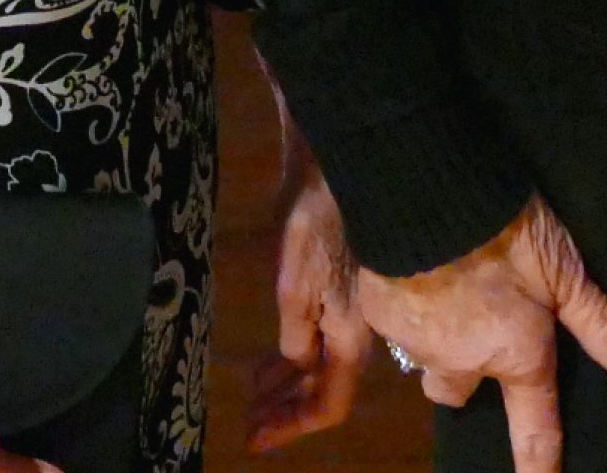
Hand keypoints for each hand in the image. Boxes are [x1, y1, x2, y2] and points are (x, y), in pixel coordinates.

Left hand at [248, 161, 371, 448]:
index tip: (253, 440)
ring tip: (254, 393)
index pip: (329, 405)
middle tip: (250, 423)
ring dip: (289, 383)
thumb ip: (297, 338)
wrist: (338, 165)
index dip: (292, 427)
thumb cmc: (314, 227)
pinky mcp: (337, 284)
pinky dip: (292, 354)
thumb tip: (298, 369)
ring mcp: (348, 308)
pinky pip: (317, 337)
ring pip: (321, 363)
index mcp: (351, 338)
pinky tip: (272, 356)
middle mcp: (356, 331)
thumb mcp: (295, 288)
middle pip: (326, 389)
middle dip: (288, 409)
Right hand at [355, 197, 606, 472]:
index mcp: (515, 354)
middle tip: (469, 329)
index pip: (534, 430)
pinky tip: (408, 271)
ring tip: (436, 291)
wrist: (423, 187)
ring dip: (431, 337)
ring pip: (422, 357)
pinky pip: (390, 324)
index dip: (538, 468)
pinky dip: (401, 305)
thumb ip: (598, 322)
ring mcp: (414, 339)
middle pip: (457, 393)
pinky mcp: (375, 309)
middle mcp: (463, 361)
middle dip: (462, 373)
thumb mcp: (562, 267)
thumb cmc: (504, 226)